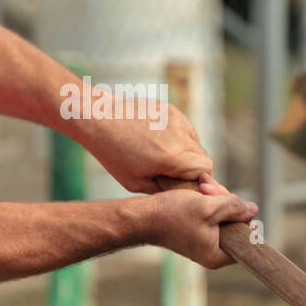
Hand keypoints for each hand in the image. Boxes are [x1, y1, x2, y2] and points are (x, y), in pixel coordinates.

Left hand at [77, 98, 221, 194]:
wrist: (99, 118)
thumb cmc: (114, 153)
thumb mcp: (137, 183)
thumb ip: (166, 189)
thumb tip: (185, 194)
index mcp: (172, 156)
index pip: (206, 170)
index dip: (197, 179)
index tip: (180, 182)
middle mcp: (180, 136)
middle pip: (204, 157)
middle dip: (192, 167)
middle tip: (170, 171)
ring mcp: (178, 121)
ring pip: (196, 144)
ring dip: (186, 153)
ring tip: (161, 154)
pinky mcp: (173, 111)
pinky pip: (186, 131)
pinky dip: (179, 139)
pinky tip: (158, 140)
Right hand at [143, 177, 257, 268]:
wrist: (140, 216)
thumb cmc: (171, 214)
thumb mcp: (207, 207)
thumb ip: (234, 208)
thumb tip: (253, 210)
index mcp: (218, 255)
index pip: (246, 239)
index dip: (245, 219)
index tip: (233, 205)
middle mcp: (212, 251)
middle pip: (236, 223)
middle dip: (226, 201)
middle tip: (209, 188)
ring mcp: (204, 240)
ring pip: (224, 214)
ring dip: (216, 196)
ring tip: (202, 184)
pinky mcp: (197, 229)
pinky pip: (212, 212)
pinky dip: (208, 199)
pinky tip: (200, 187)